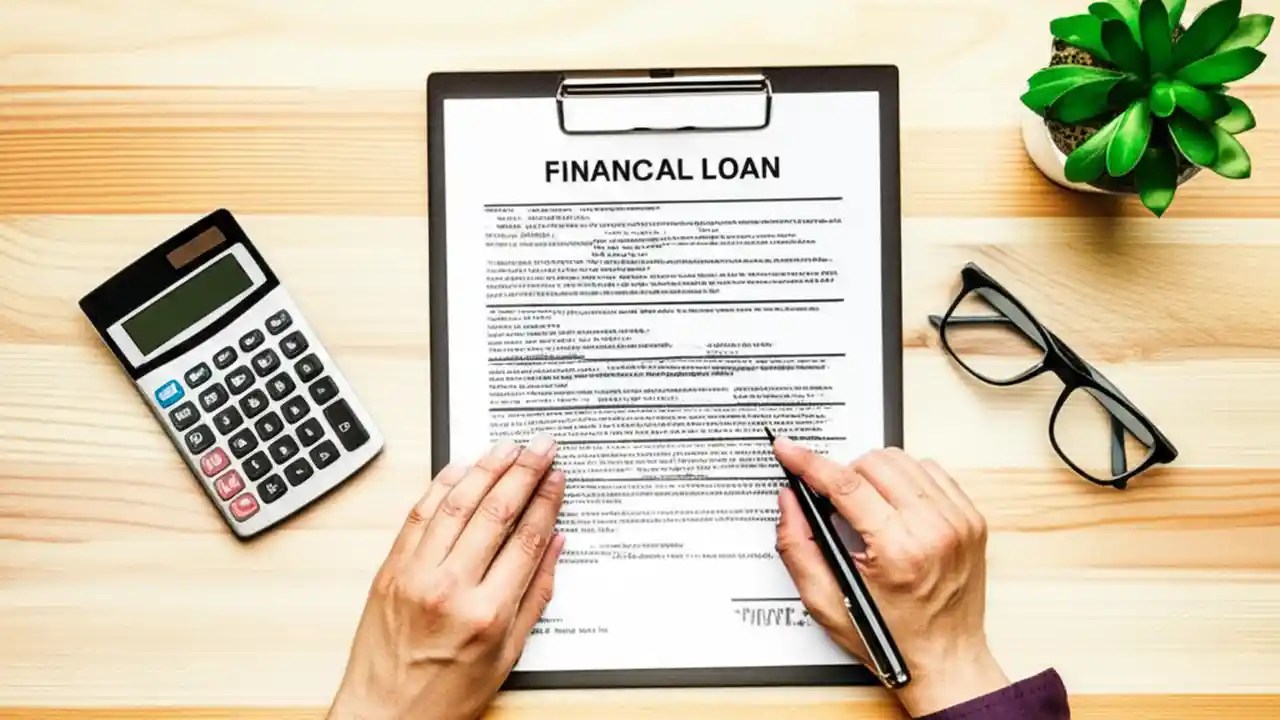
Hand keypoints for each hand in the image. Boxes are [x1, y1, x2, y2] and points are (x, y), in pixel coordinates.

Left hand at [328, 437, 564, 719]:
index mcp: (487, 613)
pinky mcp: (390, 570)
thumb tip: (555, 545)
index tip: (557, 477)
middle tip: (541, 446)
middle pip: (496, 511)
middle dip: (523, 471)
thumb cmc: (445, 696)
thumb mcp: (508, 655)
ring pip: (456, 504)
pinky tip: (461, 468)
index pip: (527, 538)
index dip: (546, 500)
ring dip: (485, 468)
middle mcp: (450, 587)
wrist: (384, 717)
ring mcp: (415, 575)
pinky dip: (441, 486)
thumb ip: (536, 595)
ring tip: (507, 447)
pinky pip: (418, 516)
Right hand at [771, 439, 1007, 716]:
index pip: (846, 485)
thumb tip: (790, 502)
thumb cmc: (894, 639)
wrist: (946, 660)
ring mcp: (959, 522)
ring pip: (904, 460)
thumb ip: (798, 548)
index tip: (789, 450)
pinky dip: (907, 478)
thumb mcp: (828, 603)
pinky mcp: (972, 519)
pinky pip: (933, 471)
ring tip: (866, 504)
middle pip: (875, 463)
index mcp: (899, 551)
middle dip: (844, 473)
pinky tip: (895, 503)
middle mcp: (935, 530)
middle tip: (834, 500)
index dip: (810, 462)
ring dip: (875, 473)